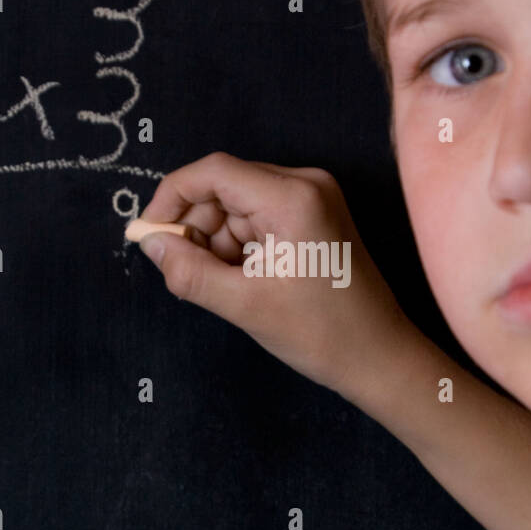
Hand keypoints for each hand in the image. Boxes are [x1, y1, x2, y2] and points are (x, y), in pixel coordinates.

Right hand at [131, 150, 413, 398]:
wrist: (380, 357)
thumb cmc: (322, 333)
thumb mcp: (244, 304)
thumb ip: (188, 271)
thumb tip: (151, 243)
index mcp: (293, 196)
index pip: (212, 172)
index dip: (171, 199)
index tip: (149, 237)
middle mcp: (305, 184)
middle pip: (223, 188)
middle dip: (197, 230)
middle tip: (188, 275)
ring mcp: (313, 198)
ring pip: (236, 207)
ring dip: (217, 244)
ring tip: (230, 288)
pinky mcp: (314, 216)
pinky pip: (257, 219)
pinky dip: (239, 248)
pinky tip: (246, 282)